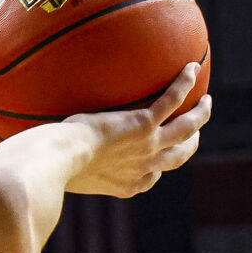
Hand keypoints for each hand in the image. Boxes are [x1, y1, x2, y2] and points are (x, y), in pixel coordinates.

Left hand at [65, 63, 212, 197]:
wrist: (59, 161)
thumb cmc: (52, 167)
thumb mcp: (63, 172)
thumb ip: (65, 166)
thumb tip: (45, 155)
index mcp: (126, 185)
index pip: (150, 178)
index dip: (157, 169)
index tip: (153, 162)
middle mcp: (143, 169)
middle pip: (178, 157)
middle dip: (190, 145)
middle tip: (195, 133)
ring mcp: (148, 146)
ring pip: (186, 128)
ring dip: (200, 114)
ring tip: (206, 101)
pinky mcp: (144, 124)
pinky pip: (172, 100)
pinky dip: (184, 83)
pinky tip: (191, 68)